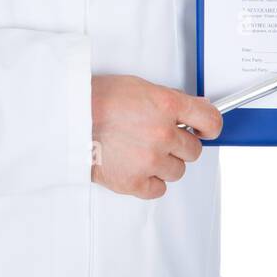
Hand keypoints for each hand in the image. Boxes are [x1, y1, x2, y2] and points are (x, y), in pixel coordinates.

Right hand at [90, 74, 223, 199]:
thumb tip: (194, 108)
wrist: (65, 120)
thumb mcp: (138, 87)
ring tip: (141, 152)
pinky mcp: (133, 182)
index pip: (210, 120)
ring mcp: (149, 160)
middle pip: (193, 151)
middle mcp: (162, 133)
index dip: (210, 127)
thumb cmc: (95, 100)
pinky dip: (149, 182)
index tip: (204, 131)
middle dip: (180, 146)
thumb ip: (169, 100)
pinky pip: (158, 189)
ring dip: (164, 164)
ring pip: (177, 171)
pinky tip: (135, 167)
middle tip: (160, 139)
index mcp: (166, 105)